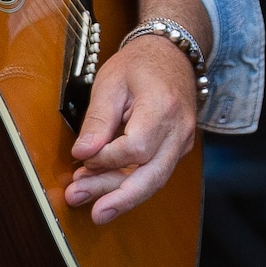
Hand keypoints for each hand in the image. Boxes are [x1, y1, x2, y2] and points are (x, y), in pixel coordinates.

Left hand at [65, 32, 198, 224]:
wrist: (171, 54)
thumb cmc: (139, 64)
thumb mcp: (110, 82)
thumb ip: (98, 119)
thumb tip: (83, 153)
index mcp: (162, 107)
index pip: (136, 148)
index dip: (107, 159)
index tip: (83, 156)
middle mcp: (179, 130)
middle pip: (152, 175)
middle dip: (120, 197)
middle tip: (93, 212)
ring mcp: (182, 142)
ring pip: (154, 180)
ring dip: (122, 196)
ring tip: (92, 206)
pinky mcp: (177, 150)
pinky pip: (155, 174)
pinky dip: (131, 184)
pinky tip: (106, 190)